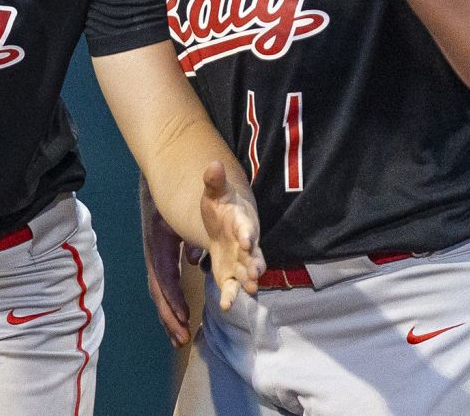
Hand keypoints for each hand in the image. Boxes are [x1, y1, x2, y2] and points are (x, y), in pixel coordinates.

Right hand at [141, 187, 192, 345]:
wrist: (157, 180)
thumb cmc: (171, 196)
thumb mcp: (180, 214)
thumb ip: (191, 235)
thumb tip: (197, 259)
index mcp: (158, 247)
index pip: (163, 279)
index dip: (173, 299)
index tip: (185, 317)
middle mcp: (154, 256)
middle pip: (159, 293)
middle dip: (170, 317)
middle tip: (183, 338)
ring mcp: (155, 259)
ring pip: (160, 294)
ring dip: (169, 317)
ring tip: (181, 339)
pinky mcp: (160, 259)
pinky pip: (164, 288)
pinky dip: (171, 306)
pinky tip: (181, 319)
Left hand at [198, 161, 262, 311]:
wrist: (224, 223)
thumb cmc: (220, 207)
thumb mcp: (214, 193)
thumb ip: (213, 181)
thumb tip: (213, 164)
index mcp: (242, 222)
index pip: (246, 227)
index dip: (247, 233)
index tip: (247, 240)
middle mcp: (246, 244)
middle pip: (254, 255)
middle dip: (256, 264)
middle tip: (256, 274)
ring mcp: (240, 261)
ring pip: (248, 273)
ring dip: (249, 282)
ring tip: (250, 290)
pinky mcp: (231, 274)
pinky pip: (232, 286)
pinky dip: (231, 295)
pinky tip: (225, 305)